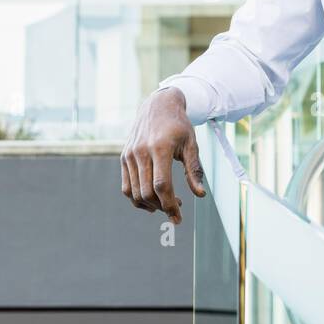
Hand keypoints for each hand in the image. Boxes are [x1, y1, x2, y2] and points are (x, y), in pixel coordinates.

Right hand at [120, 87, 207, 224]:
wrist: (157, 105)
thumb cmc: (178, 125)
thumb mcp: (191, 144)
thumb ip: (194, 170)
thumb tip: (200, 195)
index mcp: (160, 148)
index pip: (162, 185)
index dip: (170, 205)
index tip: (178, 218)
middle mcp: (141, 152)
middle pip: (147, 192)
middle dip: (162, 207)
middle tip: (176, 209)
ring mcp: (129, 155)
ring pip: (135, 193)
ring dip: (150, 205)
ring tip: (165, 203)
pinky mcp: (124, 157)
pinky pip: (126, 187)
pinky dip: (137, 199)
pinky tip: (151, 201)